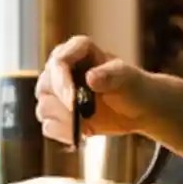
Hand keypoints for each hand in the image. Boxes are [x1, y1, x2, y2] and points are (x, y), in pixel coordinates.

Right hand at [34, 35, 154, 143]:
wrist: (138, 109)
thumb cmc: (134, 86)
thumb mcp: (128, 78)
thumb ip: (111, 75)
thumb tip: (90, 77)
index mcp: (77, 50)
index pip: (59, 61)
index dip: (61, 81)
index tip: (72, 101)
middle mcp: (61, 69)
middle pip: (45, 85)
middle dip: (61, 105)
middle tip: (79, 117)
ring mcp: (57, 92)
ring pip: (44, 108)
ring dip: (64, 120)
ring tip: (86, 125)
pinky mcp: (58, 114)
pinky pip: (49, 126)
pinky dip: (64, 133)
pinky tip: (83, 133)